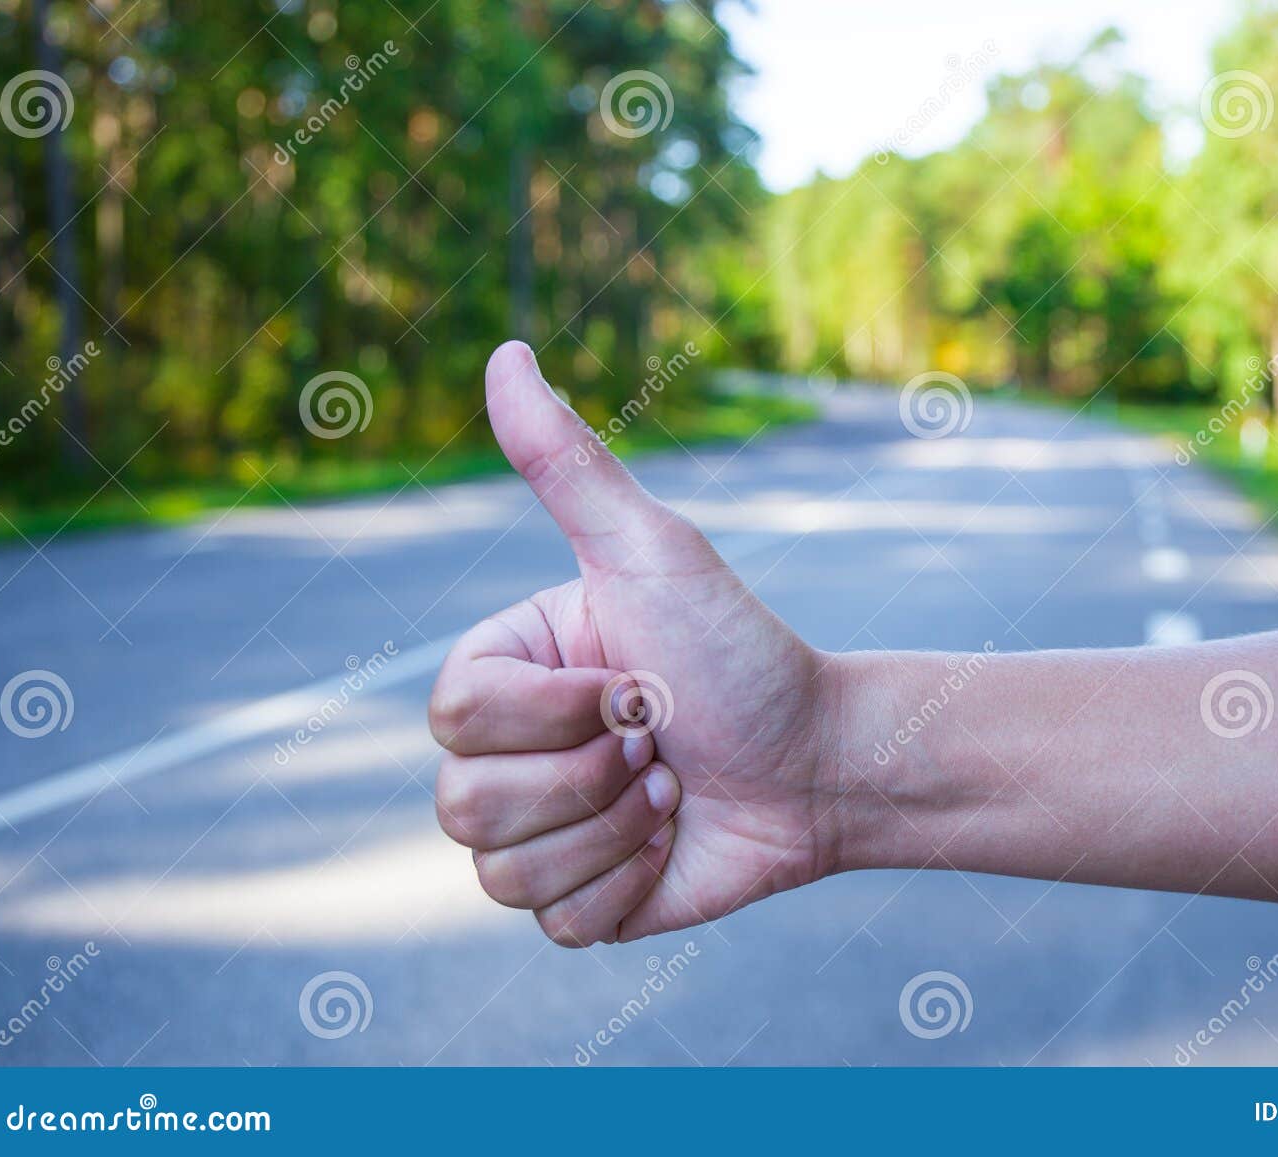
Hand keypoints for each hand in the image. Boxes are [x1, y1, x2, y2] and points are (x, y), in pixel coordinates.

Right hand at [429, 342, 841, 945]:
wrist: (823, 761)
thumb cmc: (740, 650)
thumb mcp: (652, 553)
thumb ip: (567, 463)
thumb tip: (506, 351)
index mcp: (505, 671)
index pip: (455, 718)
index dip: (554, 712)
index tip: (637, 682)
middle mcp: (509, 754)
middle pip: (464, 805)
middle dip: (590, 777)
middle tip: (659, 740)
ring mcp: (540, 833)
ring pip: (502, 874)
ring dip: (617, 830)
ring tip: (672, 788)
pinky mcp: (580, 902)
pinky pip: (557, 925)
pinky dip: (631, 886)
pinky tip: (674, 842)